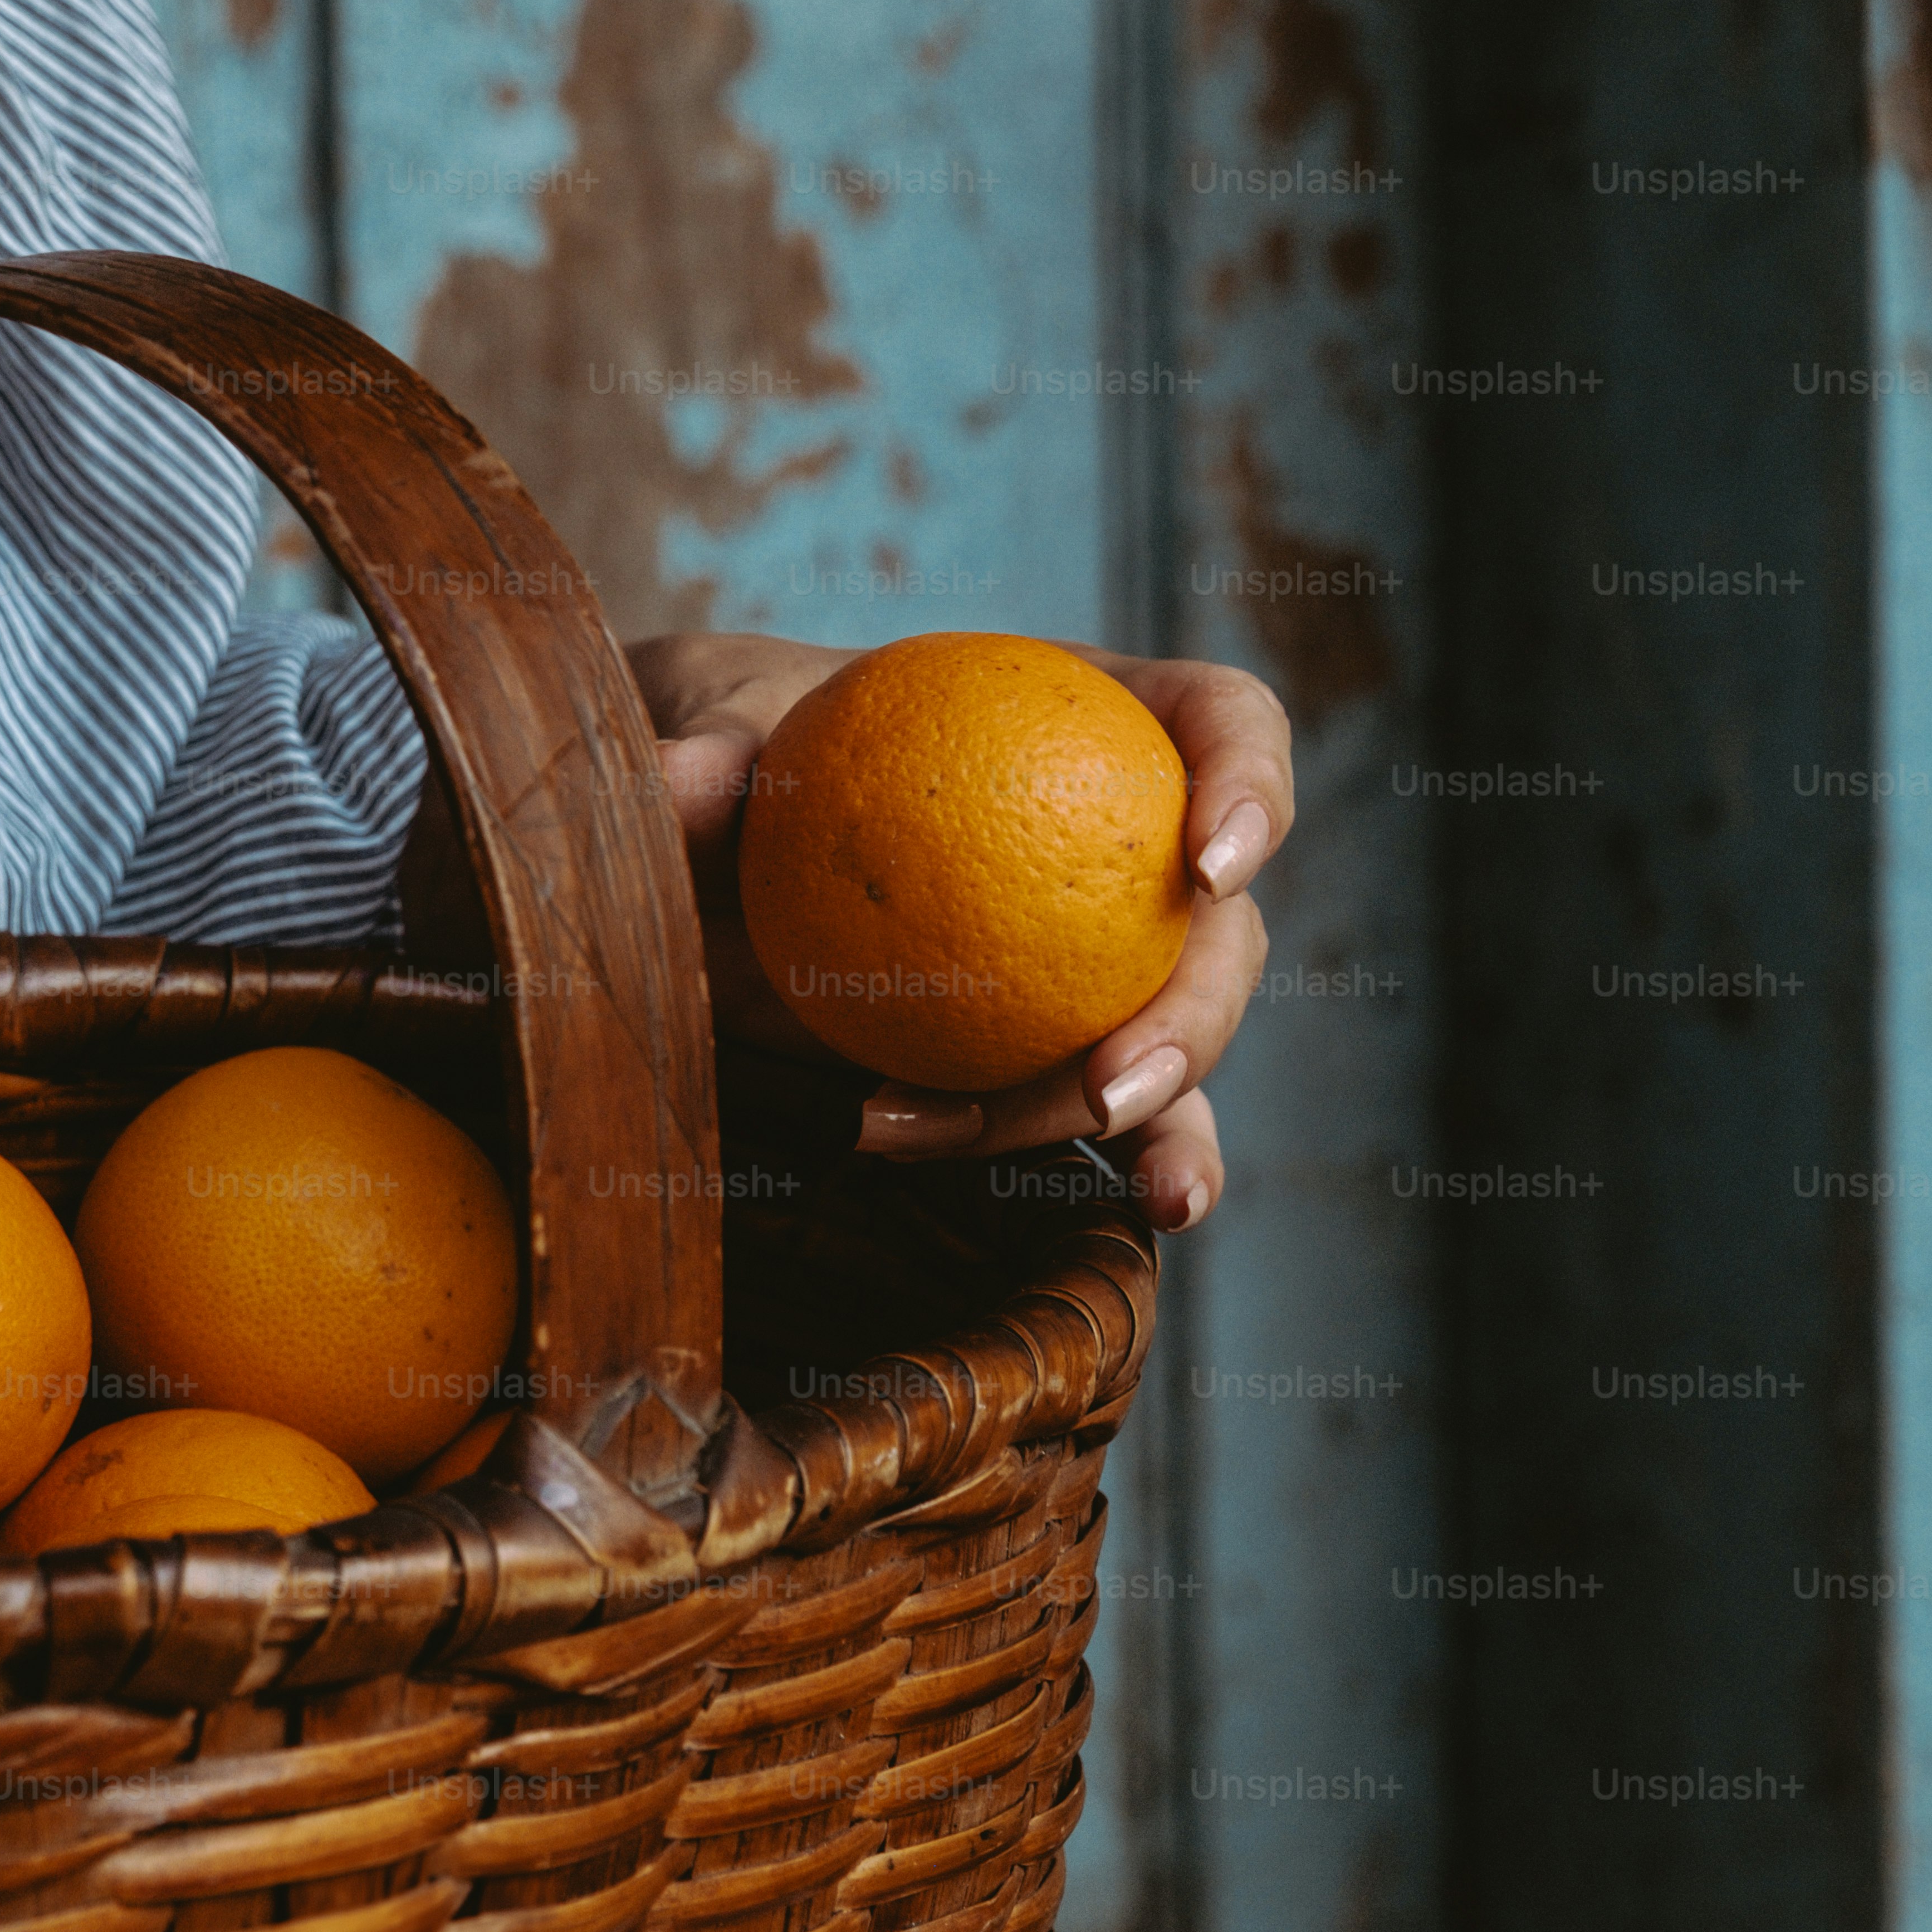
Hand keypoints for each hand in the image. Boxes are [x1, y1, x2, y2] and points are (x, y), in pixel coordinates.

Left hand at [621, 632, 1293, 1233]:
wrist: (720, 837)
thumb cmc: (748, 738)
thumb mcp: (721, 715)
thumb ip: (709, 745)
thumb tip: (682, 778)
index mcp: (1088, 719)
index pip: (1217, 723)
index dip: (1249, 780)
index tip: (1208, 864)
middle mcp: (1129, 840)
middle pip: (1219, 922)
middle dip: (1192, 1007)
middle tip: (1112, 1077)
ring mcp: (1110, 957)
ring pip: (1182, 1033)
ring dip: (1147, 1101)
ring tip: (1083, 1138)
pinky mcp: (1072, 1051)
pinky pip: (1133, 1114)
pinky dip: (1155, 1160)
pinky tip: (1159, 1215)